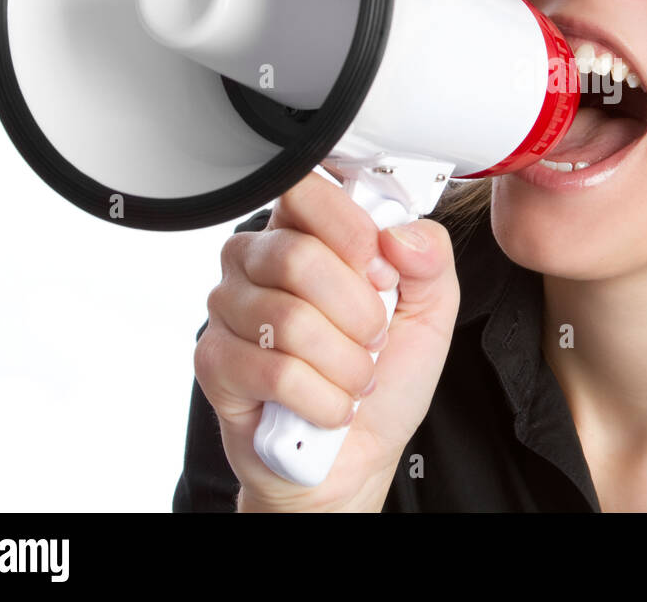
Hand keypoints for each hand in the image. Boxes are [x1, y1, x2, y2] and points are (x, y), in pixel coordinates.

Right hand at [192, 171, 460, 510]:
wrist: (357, 455)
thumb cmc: (386, 374)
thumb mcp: (431, 309)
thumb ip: (429, 256)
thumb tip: (397, 235)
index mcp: (306, 230)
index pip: (307, 190)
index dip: (352, 233)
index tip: (383, 275)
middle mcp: (257, 259)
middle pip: (297, 258)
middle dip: (358, 313)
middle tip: (373, 338)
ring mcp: (229, 309)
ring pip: (289, 320)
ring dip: (346, 364)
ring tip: (355, 377)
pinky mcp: (215, 362)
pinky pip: (274, 372)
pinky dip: (323, 399)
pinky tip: (329, 404)